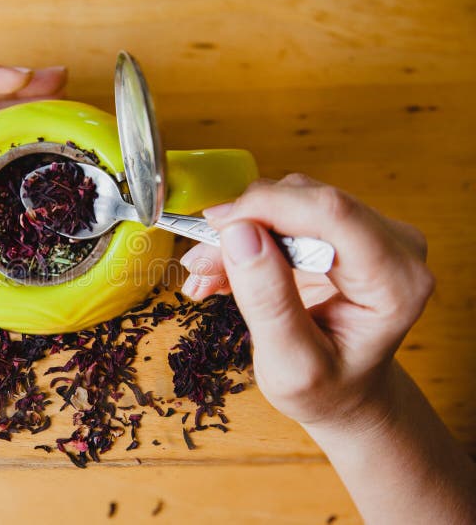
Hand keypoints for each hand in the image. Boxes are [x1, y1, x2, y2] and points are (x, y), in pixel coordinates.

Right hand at [178, 174, 434, 428]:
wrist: (347, 394)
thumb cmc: (327, 389)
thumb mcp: (290, 363)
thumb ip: (268, 300)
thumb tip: (238, 233)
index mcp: (395, 283)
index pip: (332, 213)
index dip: (268, 208)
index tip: (215, 229)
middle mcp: (396, 245)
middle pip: (308, 200)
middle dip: (245, 224)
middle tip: (200, 263)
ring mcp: (373, 232)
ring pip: (291, 200)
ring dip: (241, 233)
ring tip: (208, 274)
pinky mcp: (347, 228)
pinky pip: (287, 211)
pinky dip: (249, 237)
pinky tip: (222, 271)